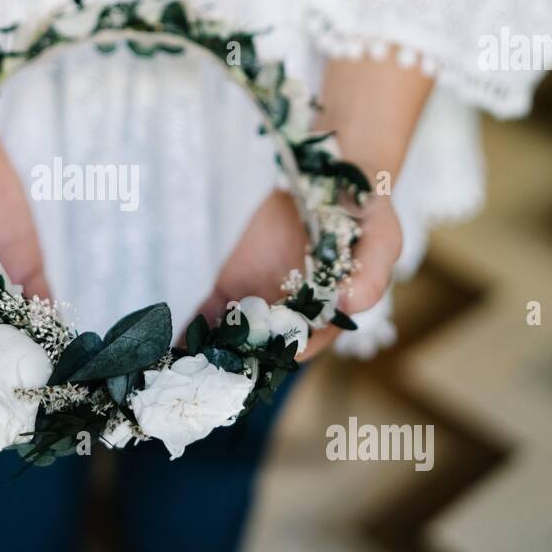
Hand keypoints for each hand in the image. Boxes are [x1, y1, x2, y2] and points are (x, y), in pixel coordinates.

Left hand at [191, 188, 401, 361]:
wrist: (325, 176)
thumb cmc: (364, 212)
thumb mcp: (381, 238)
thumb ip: (371, 273)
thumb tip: (351, 303)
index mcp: (328, 314)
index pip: (306, 343)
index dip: (282, 353)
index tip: (260, 359)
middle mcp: (291, 316)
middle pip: (263, 348)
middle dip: (237, 364)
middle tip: (209, 375)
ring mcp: (259, 302)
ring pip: (233, 336)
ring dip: (209, 354)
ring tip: (182, 366)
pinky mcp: (234, 284)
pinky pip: (212, 310)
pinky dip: (193, 327)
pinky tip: (171, 342)